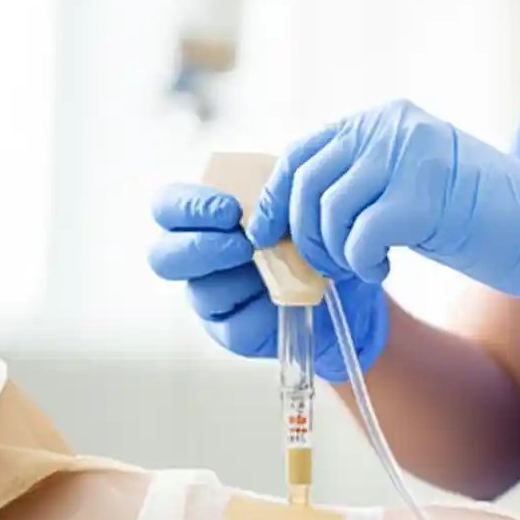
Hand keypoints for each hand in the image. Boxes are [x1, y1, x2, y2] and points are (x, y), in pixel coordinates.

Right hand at [148, 183, 389, 381]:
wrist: (355, 272)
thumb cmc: (318, 227)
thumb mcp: (296, 195)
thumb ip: (270, 187)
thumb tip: (259, 193)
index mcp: (207, 218)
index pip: (168, 208)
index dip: (185, 207)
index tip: (228, 208)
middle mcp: (203, 258)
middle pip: (164, 257)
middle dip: (198, 247)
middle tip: (241, 242)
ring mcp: (216, 297)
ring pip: (200, 293)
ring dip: (236, 279)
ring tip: (274, 267)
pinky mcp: (237, 331)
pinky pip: (235, 326)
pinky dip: (261, 311)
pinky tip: (288, 298)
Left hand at [246, 99, 519, 324]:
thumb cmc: (479, 214)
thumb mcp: (412, 182)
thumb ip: (363, 180)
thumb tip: (291, 210)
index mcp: (385, 120)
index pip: (304, 152)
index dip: (274, 197)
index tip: (264, 235)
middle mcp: (393, 127)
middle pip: (308, 182)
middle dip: (303, 234)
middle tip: (324, 265)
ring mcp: (411, 156)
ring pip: (329, 210)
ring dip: (334, 251)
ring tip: (362, 265)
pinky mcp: (426, 195)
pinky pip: (360, 235)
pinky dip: (362, 260)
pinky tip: (383, 266)